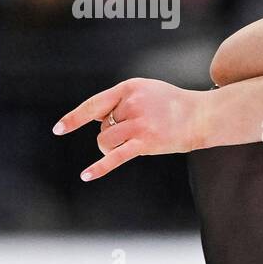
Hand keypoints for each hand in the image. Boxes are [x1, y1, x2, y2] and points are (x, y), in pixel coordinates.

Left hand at [53, 77, 207, 180]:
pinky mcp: (146, 142)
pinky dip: (100, 167)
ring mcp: (139, 123)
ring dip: (111, 147)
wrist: (203, 116)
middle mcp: (133, 104)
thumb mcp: (146, 91)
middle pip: (102, 126)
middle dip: (113, 132)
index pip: (94, 104)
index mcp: (130, 88)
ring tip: (133, 144)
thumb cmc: (174, 104)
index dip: (74, 119)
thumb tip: (95, 118)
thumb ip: (121, 100)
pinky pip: (116, 157)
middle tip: (139, 130)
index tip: (59, 130)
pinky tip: (86, 175)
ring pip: (105, 141)